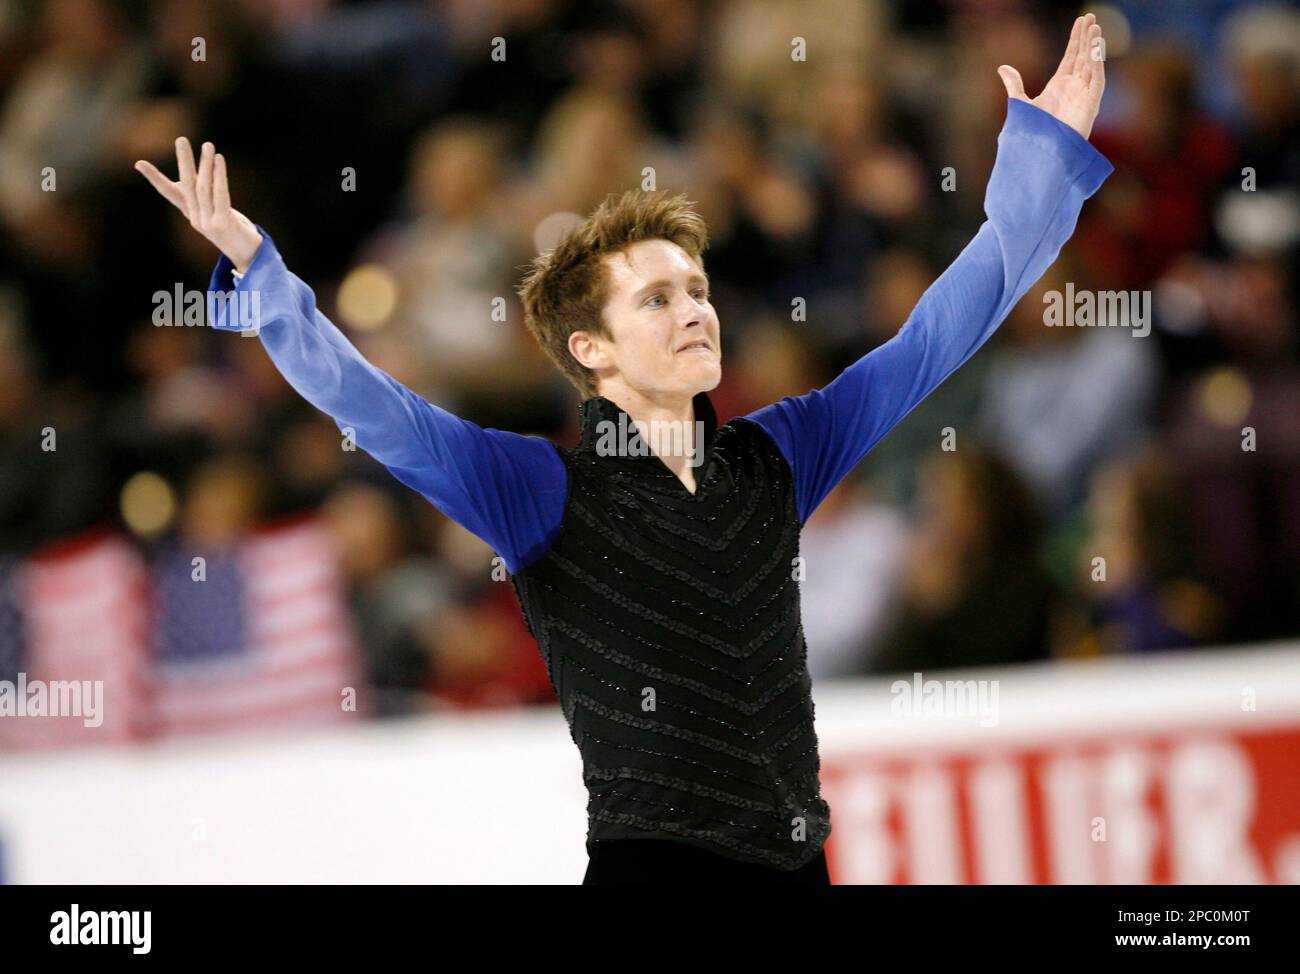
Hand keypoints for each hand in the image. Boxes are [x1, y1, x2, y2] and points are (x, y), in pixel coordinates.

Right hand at [135, 138, 263, 273]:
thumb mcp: (216, 212)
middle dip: (184, 162)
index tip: (138, 163)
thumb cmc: (234, 231)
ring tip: (208, 144)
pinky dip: (219, 176)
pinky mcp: (223, 223)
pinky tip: (219, 160)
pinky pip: (220, 195)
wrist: (250, 257)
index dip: (155, 178)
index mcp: (191, 214)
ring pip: (204, 188)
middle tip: (181, 139)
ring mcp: (208, 222)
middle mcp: (196, 218)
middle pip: (187, 185)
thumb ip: (204, 196)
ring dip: (205, 164)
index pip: (169, 193)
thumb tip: (188, 178)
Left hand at [998, 13, 1105, 139]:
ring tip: (1095, 27)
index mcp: (1060, 85)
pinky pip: (1097, 81)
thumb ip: (1014, 84)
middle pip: (1083, 56)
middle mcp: (1074, 87)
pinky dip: (1097, 65)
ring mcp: (1083, 95)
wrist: (1041, 152)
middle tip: (1091, 16)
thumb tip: (1002, 67)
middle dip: (1087, 37)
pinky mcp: (1090, 105)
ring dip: (1094, 47)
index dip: (1076, 39)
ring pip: (1091, 65)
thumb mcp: (1021, 103)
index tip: (1081, 21)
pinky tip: (1095, 50)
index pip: (1072, 56)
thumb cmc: (1034, 132)